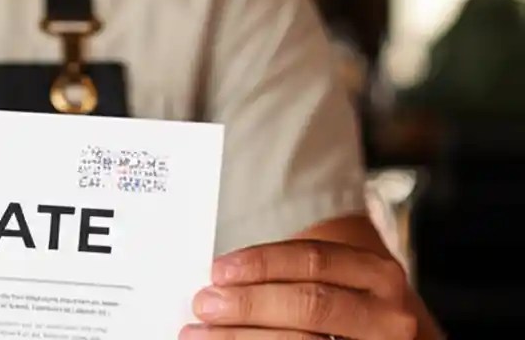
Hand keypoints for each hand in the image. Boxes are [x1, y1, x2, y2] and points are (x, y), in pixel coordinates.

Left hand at [182, 239, 418, 338]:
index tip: (218, 271)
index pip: (313, 259)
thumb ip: (283, 277)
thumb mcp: (329, 278)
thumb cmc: (341, 300)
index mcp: (376, 273)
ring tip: (203, 335)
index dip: (262, 264)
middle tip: (204, 305)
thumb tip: (218, 286)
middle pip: (311, 305)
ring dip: (245, 339)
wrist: (385, 332)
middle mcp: (389, 315)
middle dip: (250, 305)